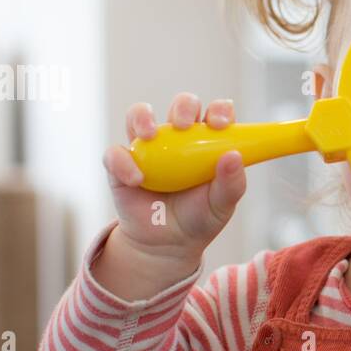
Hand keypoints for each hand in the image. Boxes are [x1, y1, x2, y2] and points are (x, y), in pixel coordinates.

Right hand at [103, 93, 247, 264]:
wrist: (167, 244)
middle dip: (183, 107)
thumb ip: (232, 183)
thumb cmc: (199, 218)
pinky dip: (122, 162)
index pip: (216, 113)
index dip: (219, 110)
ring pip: (140, 115)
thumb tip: (234, 156)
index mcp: (208, 142)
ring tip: (149, 136)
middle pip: (182, 105)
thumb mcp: (221, 205)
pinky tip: (137, 179)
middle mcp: (178, 138)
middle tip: (184, 124)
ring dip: (143, 118)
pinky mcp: (121, 163)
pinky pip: (115, 153)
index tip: (219, 124)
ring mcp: (148, 148)